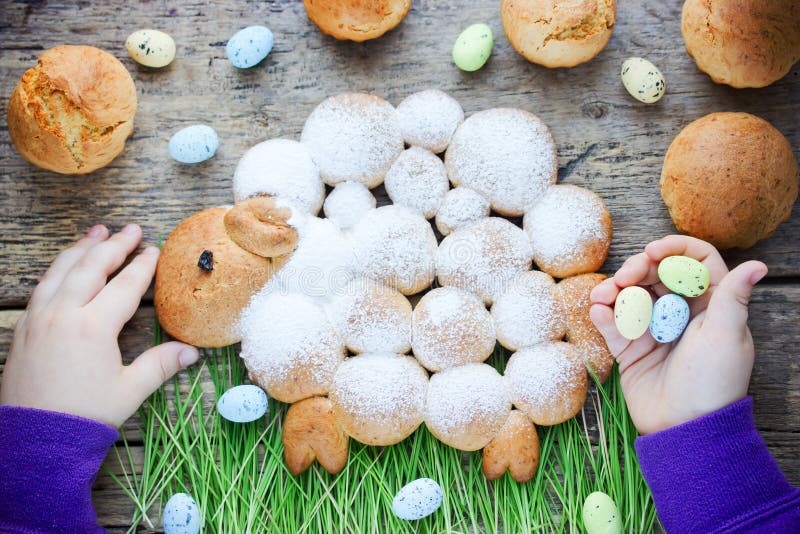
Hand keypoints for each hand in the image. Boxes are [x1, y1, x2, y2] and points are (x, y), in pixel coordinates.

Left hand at [0, 224, 198, 427]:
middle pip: (91, 268)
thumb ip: (160, 365)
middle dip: (113, 245)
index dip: (142, 266)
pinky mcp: (24, 329)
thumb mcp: (129, 390)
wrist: (34, 439)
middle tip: (131, 228)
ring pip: (61, 271)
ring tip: (96, 231)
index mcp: (93, 327)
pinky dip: (57, 268)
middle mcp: (63, 315)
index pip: (123, 286)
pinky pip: (42, 286)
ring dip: (81, 248)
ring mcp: (39, 319)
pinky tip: (65, 265)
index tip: (154, 249)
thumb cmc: (85, 416)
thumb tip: (191, 351)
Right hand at [589, 235, 766, 434]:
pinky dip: (603, 314)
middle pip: (656, 273)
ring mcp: (654, 329)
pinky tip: (598, 311)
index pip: (695, 262)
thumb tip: (758, 265)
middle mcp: (681, 312)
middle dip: (637, 269)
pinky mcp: (631, 348)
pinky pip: (613, 323)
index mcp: (711, 305)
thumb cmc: (713, 382)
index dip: (674, 249)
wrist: (684, 428)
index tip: (653, 252)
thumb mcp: (726, 335)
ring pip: (631, 295)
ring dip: (614, 290)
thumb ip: (733, 296)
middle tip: (624, 278)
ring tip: (602, 297)